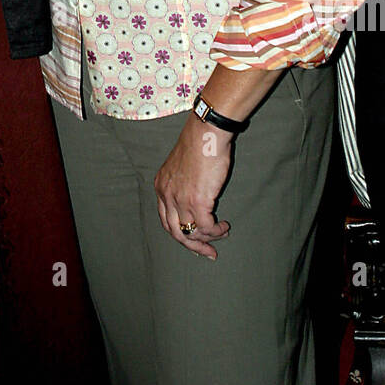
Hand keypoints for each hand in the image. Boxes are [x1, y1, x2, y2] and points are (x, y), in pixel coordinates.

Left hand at [154, 113, 232, 258]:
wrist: (206, 133)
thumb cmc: (199, 144)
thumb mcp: (181, 166)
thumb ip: (182, 184)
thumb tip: (196, 200)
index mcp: (161, 186)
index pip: (166, 220)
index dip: (180, 234)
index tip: (194, 241)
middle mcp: (167, 195)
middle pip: (175, 232)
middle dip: (193, 245)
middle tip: (208, 252)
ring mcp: (180, 200)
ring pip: (191, 233)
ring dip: (208, 239)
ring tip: (221, 234)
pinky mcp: (197, 201)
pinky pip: (206, 227)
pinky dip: (216, 231)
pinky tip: (224, 227)